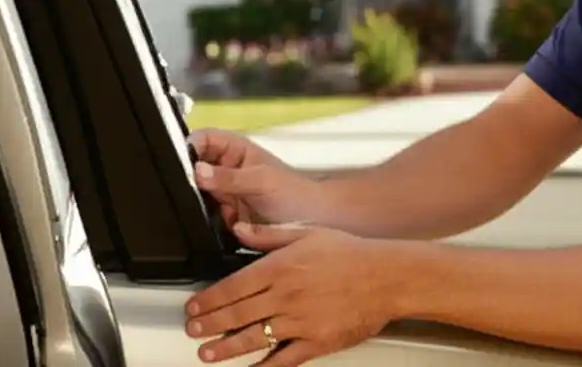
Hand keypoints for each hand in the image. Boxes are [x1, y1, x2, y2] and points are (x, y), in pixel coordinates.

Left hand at [184, 223, 401, 364]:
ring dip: (225, 347)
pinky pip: (284, 359)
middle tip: (193, 329)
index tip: (194, 306)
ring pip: (253, 338)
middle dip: (209, 324)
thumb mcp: (308, 232)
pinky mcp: (316, 342)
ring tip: (207, 353)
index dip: (209, 299)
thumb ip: (269, 234)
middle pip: (237, 313)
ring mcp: (300, 321)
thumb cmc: (352, 253)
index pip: (234, 286)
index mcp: (281, 267)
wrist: (388, 276)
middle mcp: (286, 296)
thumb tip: (239, 228)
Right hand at [189, 128, 318, 229]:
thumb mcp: (262, 181)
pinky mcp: (225, 218)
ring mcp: (224, 194)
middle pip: (193, 168)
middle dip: (191, 180)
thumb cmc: (296, 195)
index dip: (189, 146)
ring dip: (200, 203)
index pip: (203, 139)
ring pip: (196, 195)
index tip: (178, 161)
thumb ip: (230, 178)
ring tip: (220, 208)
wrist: (314, 225)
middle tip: (199, 190)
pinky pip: (205, 217)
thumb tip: (198, 172)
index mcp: (235, 150)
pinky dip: (207, 221)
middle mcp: (226, 170)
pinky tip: (222, 222)